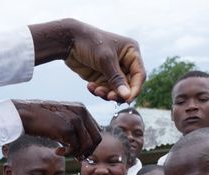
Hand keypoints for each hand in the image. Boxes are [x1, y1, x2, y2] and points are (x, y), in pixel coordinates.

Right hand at [12, 100, 101, 159]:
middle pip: (97, 139)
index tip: (78, 150)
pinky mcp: (68, 128)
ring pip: (88, 145)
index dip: (90, 144)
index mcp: (82, 109)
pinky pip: (76, 148)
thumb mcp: (62, 119)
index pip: (97, 130)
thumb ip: (74, 127)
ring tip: (64, 153)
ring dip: (77, 153)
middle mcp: (81, 112)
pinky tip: (57, 151)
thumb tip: (84, 146)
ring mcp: (75, 120)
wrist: (25, 114)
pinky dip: (68, 153)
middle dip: (87, 151)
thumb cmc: (41, 119)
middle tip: (76, 156)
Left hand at [29, 19, 144, 101]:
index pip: (139, 75)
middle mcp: (125, 62)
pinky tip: (90, 87)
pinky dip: (98, 91)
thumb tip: (127, 97)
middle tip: (109, 97)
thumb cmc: (90, 43)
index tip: (128, 99)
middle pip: (128, 85)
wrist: (69, 40)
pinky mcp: (102, 77)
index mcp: (131, 52)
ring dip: (107, 93)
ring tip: (96, 90)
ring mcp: (113, 71)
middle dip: (118, 93)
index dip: (135, 89)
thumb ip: (116, 79)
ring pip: (116, 90)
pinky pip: (105, 90)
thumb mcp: (105, 60)